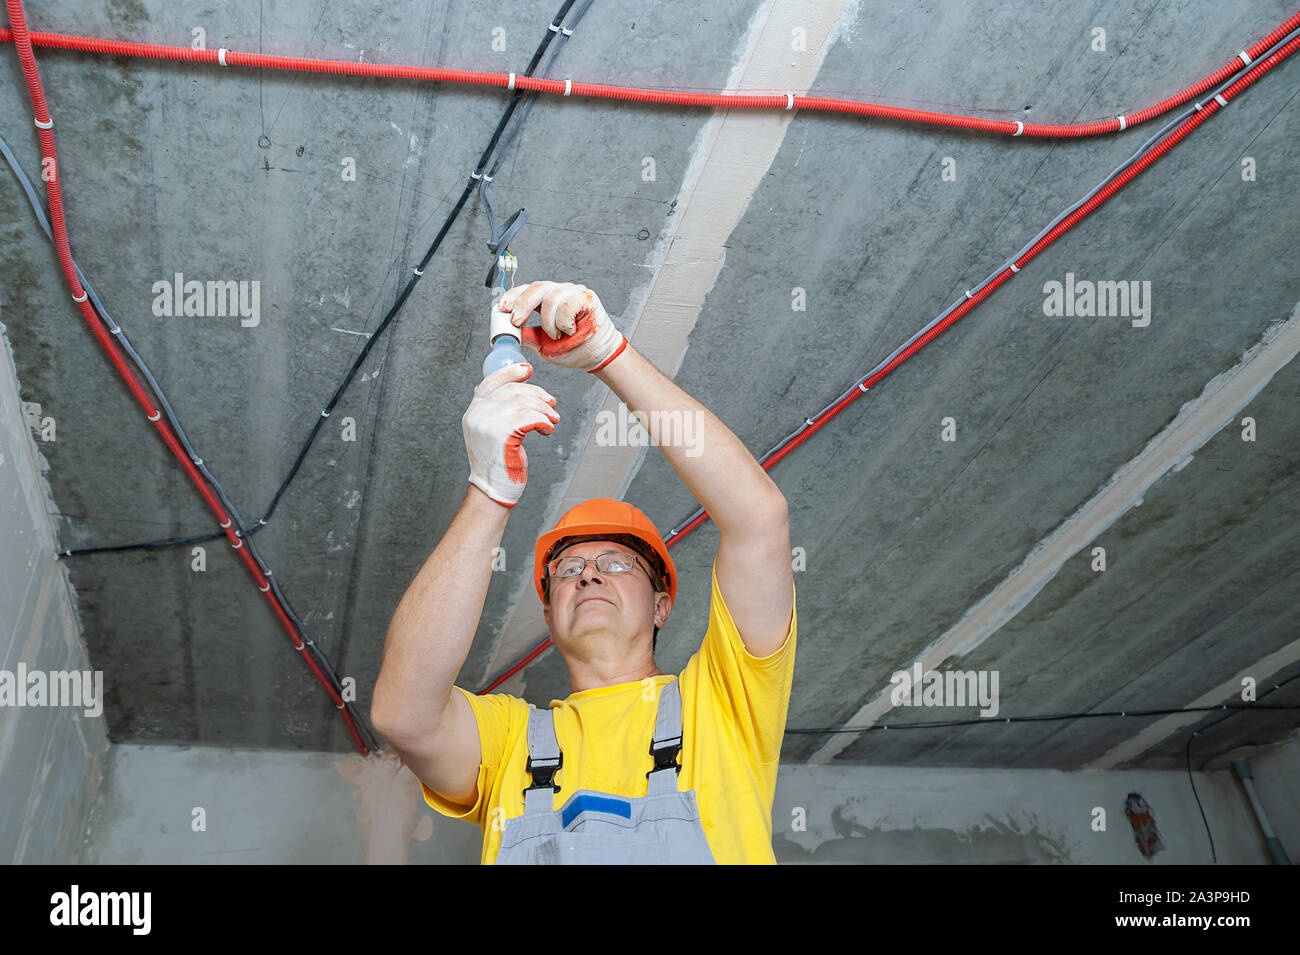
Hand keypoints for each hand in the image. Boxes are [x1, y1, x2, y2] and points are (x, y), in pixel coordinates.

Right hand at [461, 362, 559, 506]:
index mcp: (473, 411)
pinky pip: (530, 417)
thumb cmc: (497, 462)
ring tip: (552, 420)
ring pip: (524, 403)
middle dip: (537, 395)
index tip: (528, 370)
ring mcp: (488, 424)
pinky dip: (544, 421)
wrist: (492, 490)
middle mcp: (477, 415)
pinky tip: (547, 430)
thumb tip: (511, 388)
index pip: (491, 382)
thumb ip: (494, 411)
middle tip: (552, 404)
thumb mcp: (489, 432)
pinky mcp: (503, 435)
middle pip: (513, 391)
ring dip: (544, 410)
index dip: (511, 373)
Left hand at [499, 281, 627, 372]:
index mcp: (546, 300)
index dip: (513, 297)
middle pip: (537, 287)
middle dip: (522, 304)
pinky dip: (564, 322)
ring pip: (551, 298)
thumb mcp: (542, 345)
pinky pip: (567, 304)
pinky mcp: (587, 297)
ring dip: (549, 322)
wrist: (596, 356)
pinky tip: (570, 330)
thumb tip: (507, 332)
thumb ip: (527, 336)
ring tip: (557, 335)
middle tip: (516, 321)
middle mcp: (559, 292)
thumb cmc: (572, 348)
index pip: (527, 290)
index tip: (502, 309)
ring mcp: (573, 292)